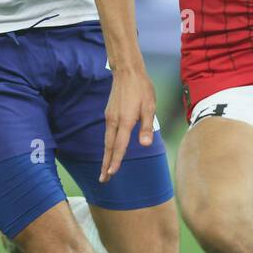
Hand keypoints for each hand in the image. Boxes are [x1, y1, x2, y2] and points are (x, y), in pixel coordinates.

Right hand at [100, 67, 156, 181]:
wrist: (127, 72)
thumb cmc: (141, 89)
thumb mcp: (149, 107)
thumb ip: (146, 127)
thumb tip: (145, 145)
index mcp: (125, 122)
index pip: (119, 146)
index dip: (115, 161)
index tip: (110, 174)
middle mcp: (114, 121)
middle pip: (109, 147)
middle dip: (105, 164)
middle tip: (102, 179)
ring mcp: (109, 117)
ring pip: (106, 141)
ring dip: (105, 156)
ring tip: (104, 169)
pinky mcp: (109, 113)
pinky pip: (107, 133)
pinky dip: (107, 145)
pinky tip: (110, 150)